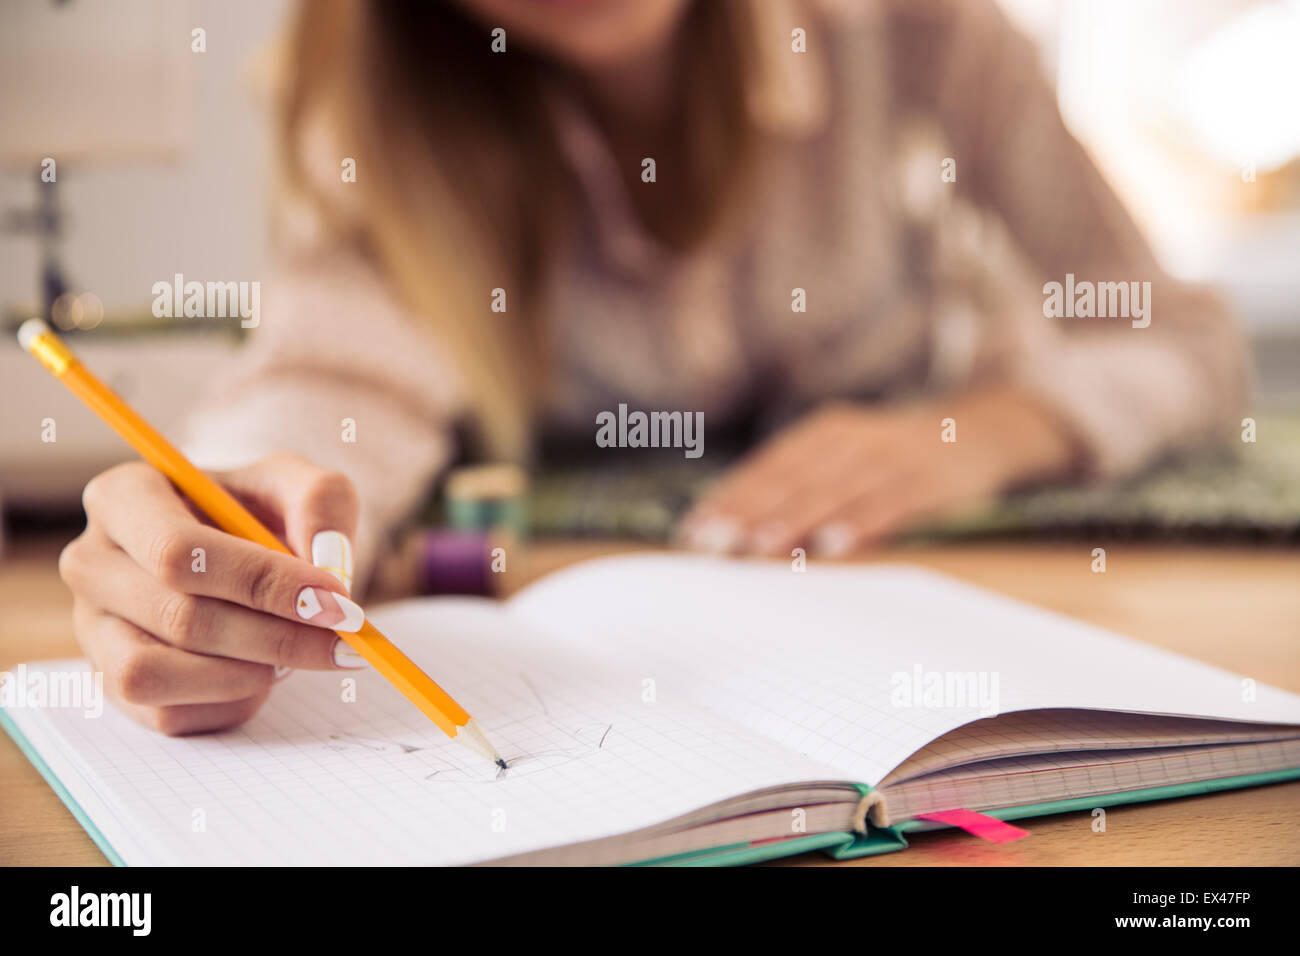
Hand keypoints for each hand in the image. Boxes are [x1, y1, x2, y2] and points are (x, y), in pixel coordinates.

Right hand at [59, 453, 365, 734]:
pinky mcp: (111, 683)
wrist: (238, 549)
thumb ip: (320, 501)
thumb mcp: (295, 484)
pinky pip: (168, 714)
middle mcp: (92, 563)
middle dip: (275, 636)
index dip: (262, 581)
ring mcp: (93, 629)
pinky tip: (263, 670)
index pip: (178, 551)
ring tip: (294, 653)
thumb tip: (329, 562)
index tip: (335, 599)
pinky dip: (232, 701)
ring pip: (157, 674)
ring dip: (246, 674)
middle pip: (178, 616)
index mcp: (124, 497)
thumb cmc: (257, 510)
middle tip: (344, 640)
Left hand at [678, 388, 1078, 556]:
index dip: (731, 498)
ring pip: (835, 490)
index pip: (768, 467)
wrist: (979, 432)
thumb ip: (801, 490)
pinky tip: (831, 545)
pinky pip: (889, 503)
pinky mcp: (929, 479)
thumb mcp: (847, 460)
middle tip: (716, 546)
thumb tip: (740, 537)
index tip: (695, 533)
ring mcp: (893, 455)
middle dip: (751, 514)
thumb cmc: (895, 461)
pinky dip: (859, 523)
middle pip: (794, 478)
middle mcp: (853, 437)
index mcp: (826, 432)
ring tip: (759, 549)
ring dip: (795, 520)